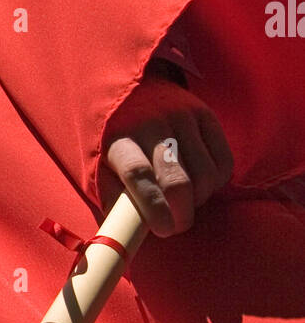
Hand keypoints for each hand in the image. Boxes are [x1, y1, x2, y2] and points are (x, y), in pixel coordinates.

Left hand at [98, 69, 233, 236]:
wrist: (132, 88)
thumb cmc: (114, 137)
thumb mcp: (99, 165)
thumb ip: (112, 197)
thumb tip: (127, 234)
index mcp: (118, 138)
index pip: (138, 174)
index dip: (153, 208)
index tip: (163, 229)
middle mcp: (151, 124)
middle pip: (176, 180)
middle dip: (181, 214)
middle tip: (176, 226)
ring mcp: (181, 117)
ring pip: (204, 175)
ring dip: (199, 199)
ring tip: (184, 201)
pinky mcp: (205, 115)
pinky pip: (223, 161)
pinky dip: (216, 182)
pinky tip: (200, 183)